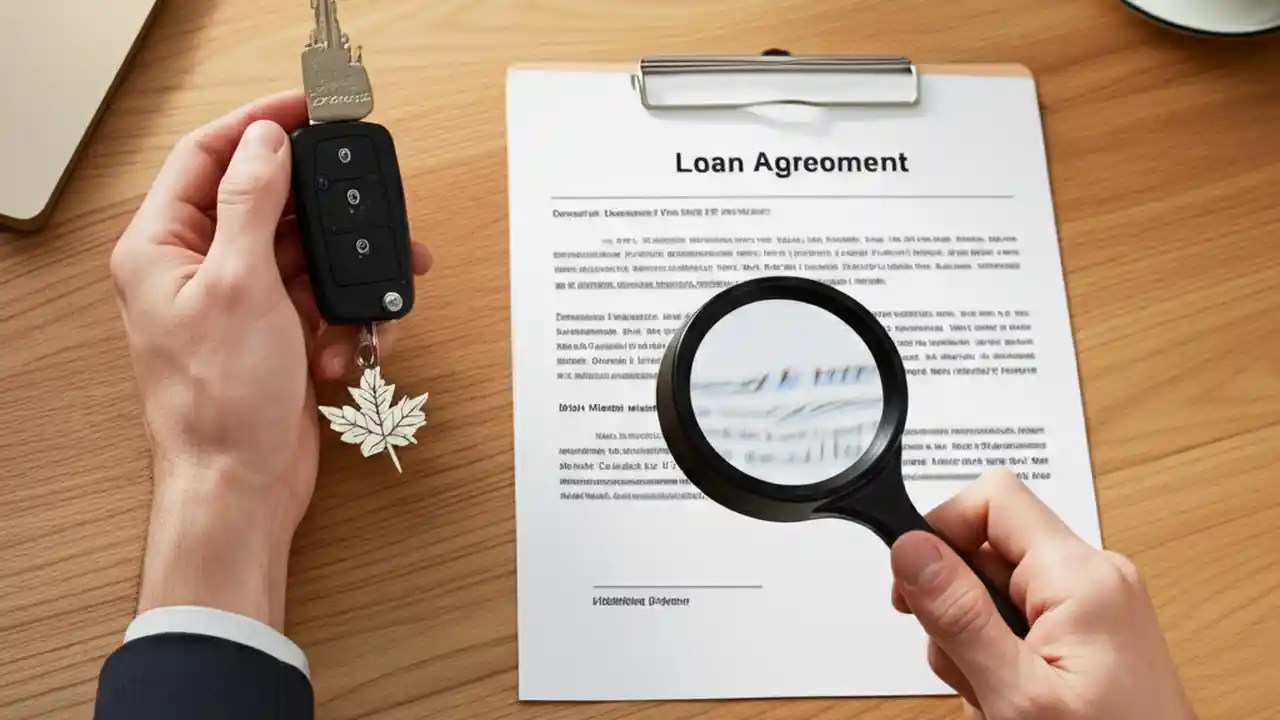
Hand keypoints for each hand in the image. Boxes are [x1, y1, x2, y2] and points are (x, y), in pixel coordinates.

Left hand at [110, 91, 431, 628]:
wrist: (242, 487)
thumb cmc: (219, 404)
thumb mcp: (239, 287)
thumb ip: (252, 204)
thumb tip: (265, 142)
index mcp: (162, 249)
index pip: (208, 157)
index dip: (258, 124)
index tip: (306, 109)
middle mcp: (196, 269)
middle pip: (268, 204)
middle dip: (324, 212)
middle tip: (365, 201)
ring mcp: (239, 302)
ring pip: (304, 255)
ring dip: (344, 275)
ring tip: (379, 292)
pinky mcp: (275, 333)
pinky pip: (320, 300)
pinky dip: (343, 318)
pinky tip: (345, 348)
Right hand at [889, 470, 1194, 719]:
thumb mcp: (1017, 694)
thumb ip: (960, 617)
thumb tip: (912, 548)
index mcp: (1083, 577)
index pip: (992, 498)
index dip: (941, 529)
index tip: (914, 581)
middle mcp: (1095, 579)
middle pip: (985, 550)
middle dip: (956, 609)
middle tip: (968, 667)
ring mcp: (1094, 607)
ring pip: (993, 593)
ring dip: (973, 645)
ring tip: (996, 697)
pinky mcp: (1090, 634)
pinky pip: (1017, 624)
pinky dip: (999, 661)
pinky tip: (1013, 702)